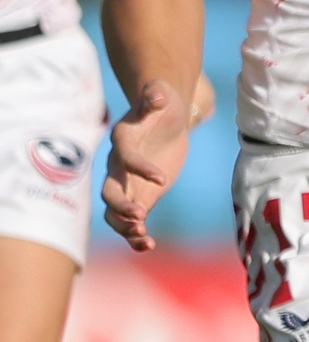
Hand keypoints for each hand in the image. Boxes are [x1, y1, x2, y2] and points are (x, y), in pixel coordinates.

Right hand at [102, 78, 194, 252]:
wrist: (164, 118)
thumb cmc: (162, 104)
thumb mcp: (161, 95)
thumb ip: (155, 96)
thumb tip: (157, 96)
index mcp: (123, 140)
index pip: (125, 156)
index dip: (140, 167)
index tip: (162, 178)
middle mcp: (118, 165)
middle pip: (110, 191)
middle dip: (121, 206)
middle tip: (141, 218)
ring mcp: (126, 183)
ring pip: (114, 211)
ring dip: (126, 227)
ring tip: (146, 239)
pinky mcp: (140, 195)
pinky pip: (130, 219)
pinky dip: (136, 234)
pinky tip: (149, 246)